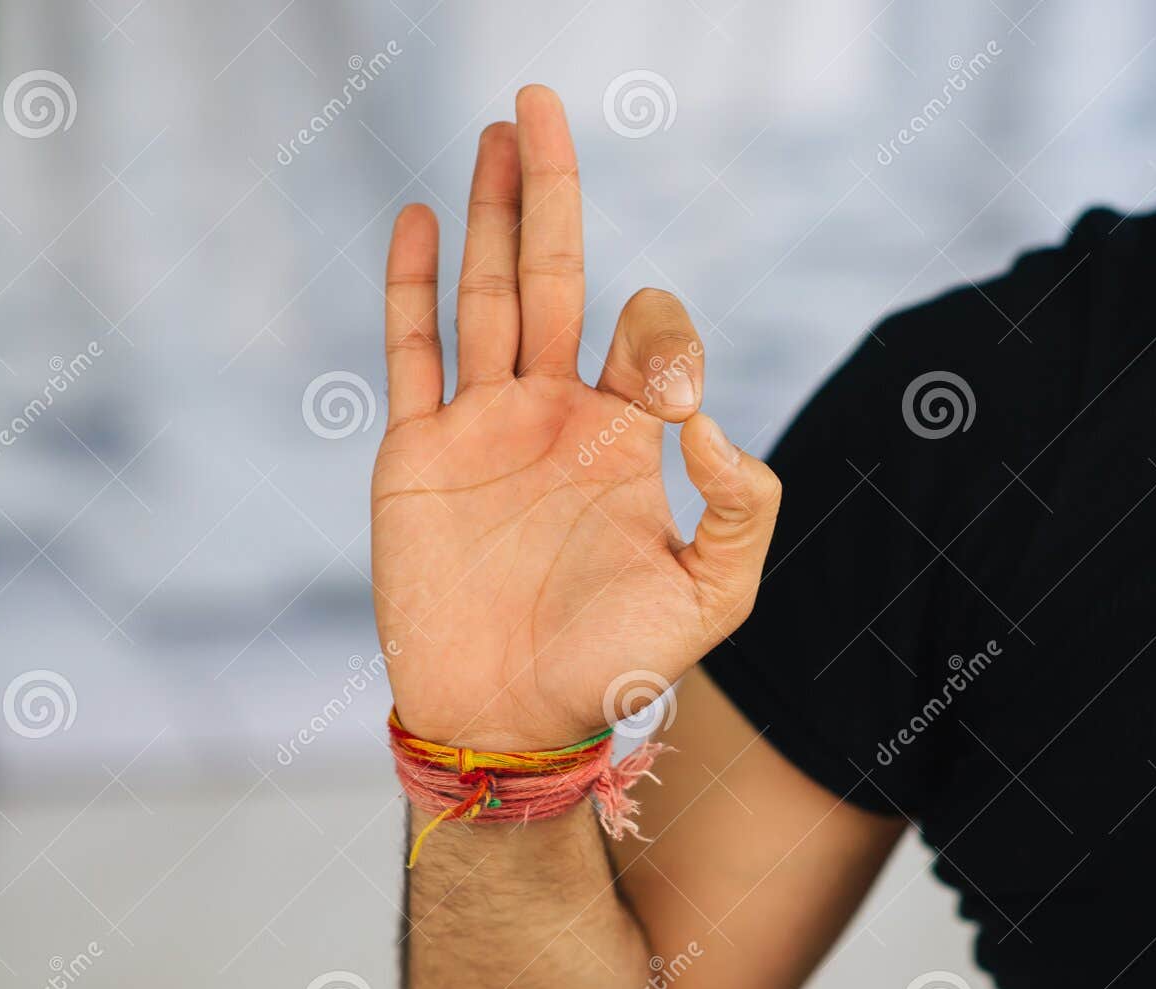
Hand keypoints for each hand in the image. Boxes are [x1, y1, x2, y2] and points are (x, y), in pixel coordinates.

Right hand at [370, 86, 779, 751]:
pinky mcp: (418, 452)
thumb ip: (743, 506)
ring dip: (490, 214)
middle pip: (552, 278)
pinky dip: (416, 286)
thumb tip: (706, 416)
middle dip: (551, 192)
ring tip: (496, 132)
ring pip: (486, 296)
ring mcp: (483, 427)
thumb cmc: (614, 665)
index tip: (658, 385)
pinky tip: (427, 219)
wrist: (508, 719)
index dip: (658, 327)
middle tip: (540, 103)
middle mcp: (554, 416)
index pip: (645, 337)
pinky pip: (412, 351)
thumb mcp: (715, 598)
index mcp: (624, 440)